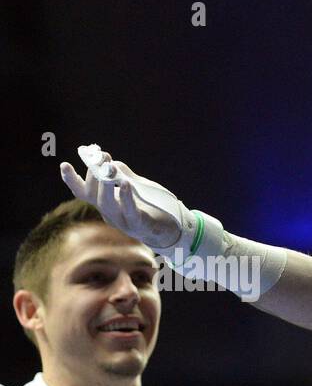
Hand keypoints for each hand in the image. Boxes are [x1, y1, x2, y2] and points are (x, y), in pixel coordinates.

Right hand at [60, 152, 183, 249]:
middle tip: (99, 156)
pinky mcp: (139, 226)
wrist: (173, 229)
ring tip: (108, 169)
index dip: (71, 180)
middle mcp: (110, 213)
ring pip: (107, 204)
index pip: (84, 193)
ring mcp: (123, 222)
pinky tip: (126, 185)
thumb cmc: (152, 206)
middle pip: (93, 196)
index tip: (64, 164)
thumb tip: (111, 163)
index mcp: (106, 203)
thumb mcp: (136, 186)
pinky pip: (130, 212)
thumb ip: (123, 175)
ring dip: (105, 185)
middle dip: (94, 174)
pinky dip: (126, 198)